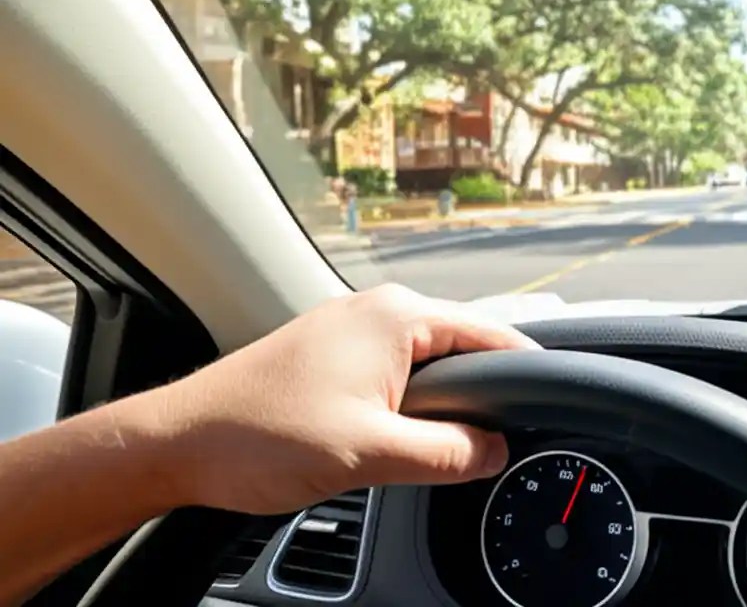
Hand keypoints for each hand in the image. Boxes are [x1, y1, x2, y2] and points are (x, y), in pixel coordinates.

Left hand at [151, 284, 538, 514]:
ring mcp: (352, 330)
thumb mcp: (370, 453)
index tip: (551, 406)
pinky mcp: (333, 355)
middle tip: (496, 444)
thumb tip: (495, 452)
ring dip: (445, 404)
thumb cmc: (257, 436)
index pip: (493, 334)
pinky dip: (414, 404)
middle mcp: (377, 310)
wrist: (177, 443)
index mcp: (395, 316)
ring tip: (448, 448)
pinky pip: (398, 373)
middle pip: (465, 347)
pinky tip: (407, 439)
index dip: (527, 373)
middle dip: (484, 395)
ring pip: (429, 363)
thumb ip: (447, 453)